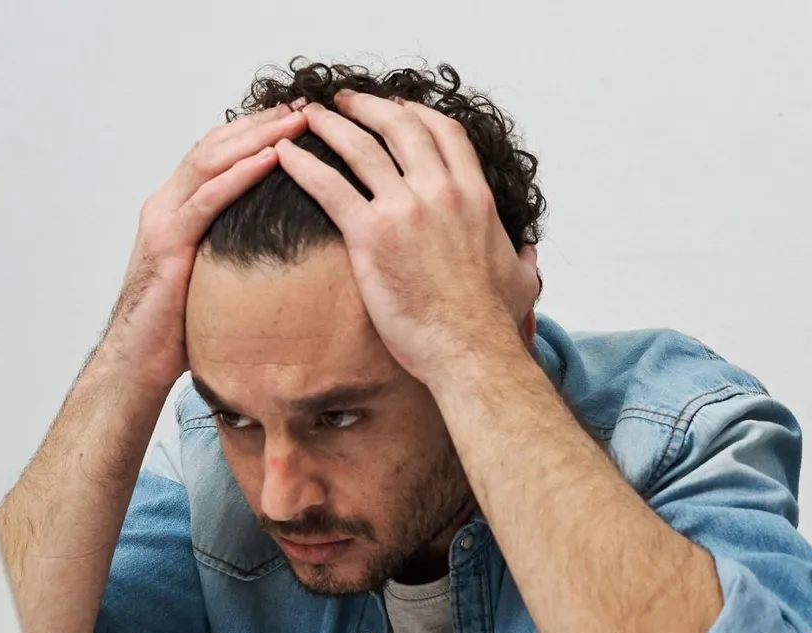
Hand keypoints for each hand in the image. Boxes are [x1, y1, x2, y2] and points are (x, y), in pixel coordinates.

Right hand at [95, 102, 308, 392]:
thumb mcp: (218, 278)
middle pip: (217, 147)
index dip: (258, 132)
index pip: (221, 155)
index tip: (299, 118)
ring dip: (258, 138)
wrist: (140, 363)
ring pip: (212, 162)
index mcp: (179, 209)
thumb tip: (286, 250)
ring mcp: (163, 220)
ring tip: (297, 122)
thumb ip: (238, 251)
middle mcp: (167, 205)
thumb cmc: (182, 328)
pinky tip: (271, 159)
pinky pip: (206, 200)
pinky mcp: (167, 244)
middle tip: (306, 108)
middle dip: (263, 124)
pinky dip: (239, 176)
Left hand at [277, 94, 538, 386]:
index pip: (445, 132)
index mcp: (475, 196)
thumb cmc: (492, 322)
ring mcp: (405, 210)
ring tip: (309, 116)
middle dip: (368, 106)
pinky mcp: (370, 235)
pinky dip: (303, 165)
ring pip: (360, 147)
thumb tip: (527, 254)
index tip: (398, 107)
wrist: (471, 351)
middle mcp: (441, 192)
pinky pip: (329, 186)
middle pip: (399, 126)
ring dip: (331, 125)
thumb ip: (522, 258)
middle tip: (345, 102)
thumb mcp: (522, 280)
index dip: (417, 112)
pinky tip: (283, 155)